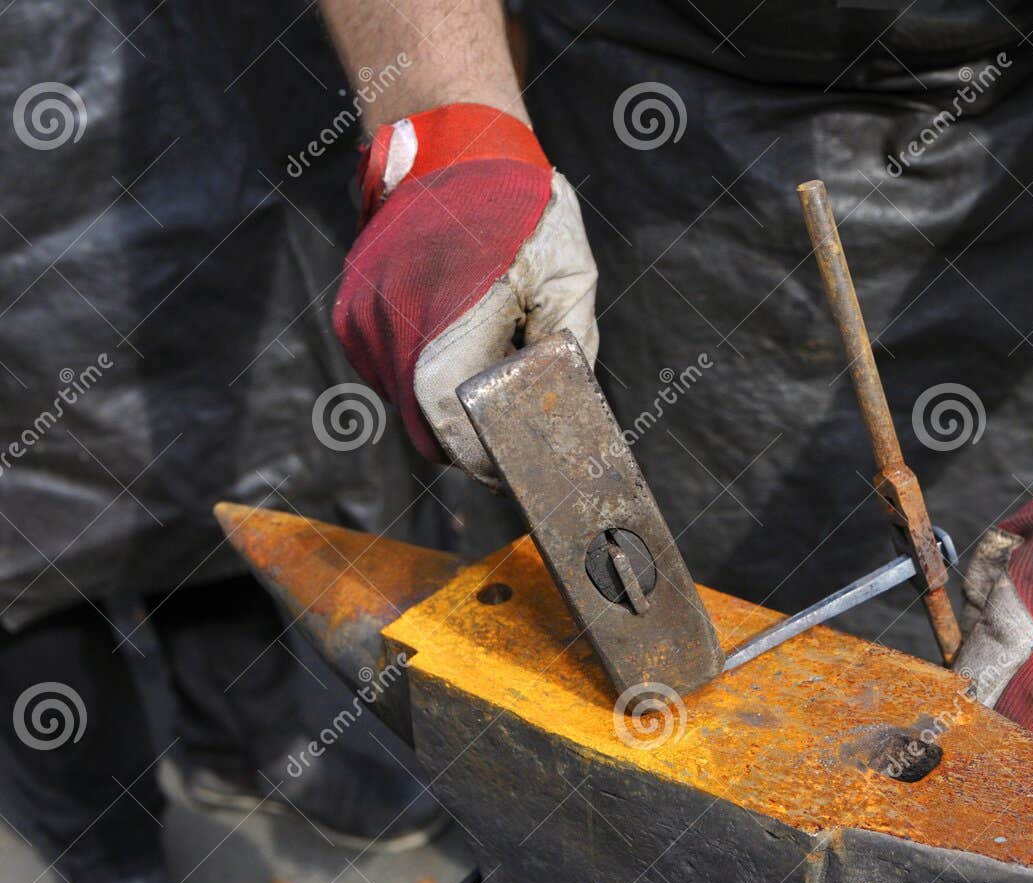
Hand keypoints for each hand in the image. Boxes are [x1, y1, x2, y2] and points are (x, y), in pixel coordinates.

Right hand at [332, 103, 597, 482]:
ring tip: (486, 378)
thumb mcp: (569, 274)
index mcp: (448, 309)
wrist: (452, 147)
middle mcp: (391, 319)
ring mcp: (363, 320)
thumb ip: (568, 348)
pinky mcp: (350, 318)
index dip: (481, 457)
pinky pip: (389, 378)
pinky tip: (456, 350)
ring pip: (405, 407)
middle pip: (425, 427)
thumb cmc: (522, 209)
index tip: (512, 472)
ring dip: (444, 413)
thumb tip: (563, 409)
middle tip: (508, 445)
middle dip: (468, 445)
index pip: (450, 421)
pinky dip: (423, 383)